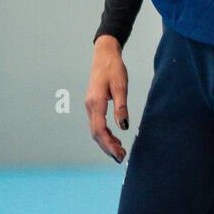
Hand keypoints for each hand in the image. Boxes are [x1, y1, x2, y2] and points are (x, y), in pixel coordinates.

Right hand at [85, 36, 128, 162]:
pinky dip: (105, 135)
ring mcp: (90, 106)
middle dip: (107, 148)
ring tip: (120, 152)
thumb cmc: (113, 68)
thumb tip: (123, 127)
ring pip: (96, 130)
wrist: (104, 55)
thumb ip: (121, 106)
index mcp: (96, 102)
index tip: (119, 154)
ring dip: (106, 143)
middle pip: (96, 134)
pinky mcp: (94, 105)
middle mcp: (90, 106)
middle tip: (121, 158)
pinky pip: (97, 124)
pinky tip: (115, 139)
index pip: (99, 130)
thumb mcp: (121, 86)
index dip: (108, 144)